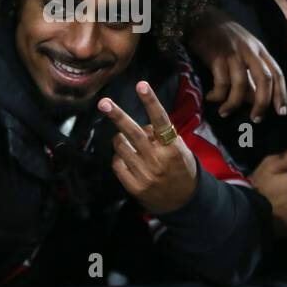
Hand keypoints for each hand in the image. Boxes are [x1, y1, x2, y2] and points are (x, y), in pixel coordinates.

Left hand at [99, 81, 198, 214]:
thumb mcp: (179, 149)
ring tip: (127, 141)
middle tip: (103, 102)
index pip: (160, 120)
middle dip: (117, 115)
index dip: (150, 101)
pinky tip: (128, 159)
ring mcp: (145, 174)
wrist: (183, 202)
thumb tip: (142, 125)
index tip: (141, 85)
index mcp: (172, 148)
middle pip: (133, 133)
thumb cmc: (180, 168)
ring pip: (121, 146)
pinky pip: (117, 163)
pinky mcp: (134, 186)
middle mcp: (158, 159)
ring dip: (120, 139)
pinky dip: (119, 157)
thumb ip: (162, 135)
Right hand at [186, 10, 286, 120]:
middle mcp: (250, 51)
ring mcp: (234, 53)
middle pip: (265, 80)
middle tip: (256, 118)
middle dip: (262, 102)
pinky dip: (217, 95)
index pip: (277, 73)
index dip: (281, 94)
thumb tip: (252, 97)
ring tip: (225, 112)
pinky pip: (222, 82)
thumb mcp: (242, 48)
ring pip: (241, 84)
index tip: (281, 112)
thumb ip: (249, 69)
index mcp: (260, 49)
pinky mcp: (217, 57)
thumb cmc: (222, 35)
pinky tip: (211, 98)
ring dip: (234, 104)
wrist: (200, 16)